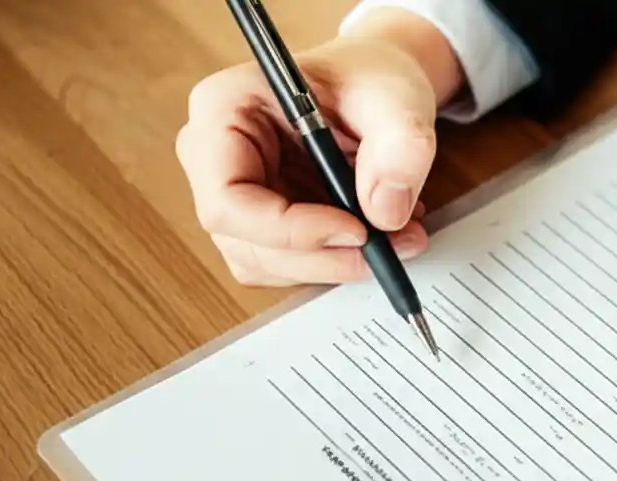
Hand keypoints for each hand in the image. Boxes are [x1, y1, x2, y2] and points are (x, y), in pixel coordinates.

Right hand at [175, 9, 464, 285]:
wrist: (378, 90)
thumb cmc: (370, 79)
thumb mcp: (396, 97)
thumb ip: (401, 145)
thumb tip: (386, 212)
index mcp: (223, 111)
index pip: (228, 198)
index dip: (290, 230)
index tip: (356, 230)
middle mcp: (215, 158)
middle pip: (246, 242)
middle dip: (323, 256)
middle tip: (388, 247)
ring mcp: (235, 196)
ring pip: (269, 264)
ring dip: (334, 263)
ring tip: (397, 233)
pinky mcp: (261, 225)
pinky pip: (289, 266)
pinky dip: (336, 261)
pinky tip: (375, 232)